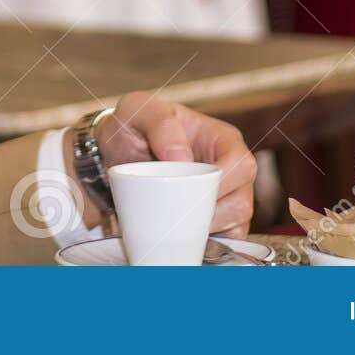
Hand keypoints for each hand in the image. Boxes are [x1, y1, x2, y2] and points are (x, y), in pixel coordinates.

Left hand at [65, 92, 257, 236]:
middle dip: (209, 214)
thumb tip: (181, 156)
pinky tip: (179, 236)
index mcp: (222, 139)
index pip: (241, 165)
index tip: (191, 192)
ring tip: (171, 223)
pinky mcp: (215, 221)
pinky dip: (203, 245)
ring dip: (204, 232)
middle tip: (174, 214)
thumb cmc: (131, 127)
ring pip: (235, 226)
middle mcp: (231, 169)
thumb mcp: (137, 109)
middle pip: (241, 202)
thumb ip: (159, 122)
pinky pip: (222, 242)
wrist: (113, 153)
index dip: (223, 184)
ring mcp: (226, 197)